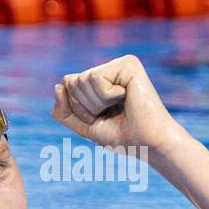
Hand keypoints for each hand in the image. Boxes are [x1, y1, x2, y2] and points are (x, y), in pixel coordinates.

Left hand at [52, 55, 184, 152]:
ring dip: (97, 103)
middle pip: (73, 82)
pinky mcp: (128, 63)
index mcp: (100, 81)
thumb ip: (64, 110)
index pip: (68, 86)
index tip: (101, 118)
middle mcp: (109, 69)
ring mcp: (119, 64)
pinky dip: (106, 96)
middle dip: (86, 106)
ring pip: (83, 79)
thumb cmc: (122, 137)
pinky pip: (96, 78)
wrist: (148, 144)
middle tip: (111, 114)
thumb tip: (59, 84)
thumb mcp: (84, 126)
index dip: (78, 109)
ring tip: (120, 106)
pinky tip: (126, 97)